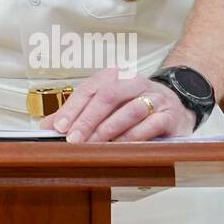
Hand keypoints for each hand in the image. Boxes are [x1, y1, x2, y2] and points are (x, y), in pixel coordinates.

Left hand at [38, 68, 194, 142]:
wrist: (177, 105)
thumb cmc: (134, 105)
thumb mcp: (106, 104)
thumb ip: (77, 114)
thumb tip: (47, 126)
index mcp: (115, 76)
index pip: (90, 89)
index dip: (72, 108)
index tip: (58, 127)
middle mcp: (135, 82)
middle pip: (108, 96)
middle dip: (88, 119)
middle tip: (74, 139)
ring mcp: (155, 98)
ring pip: (130, 111)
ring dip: (110, 130)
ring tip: (94, 146)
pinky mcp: (170, 117)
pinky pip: (151, 126)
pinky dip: (134, 138)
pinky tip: (121, 148)